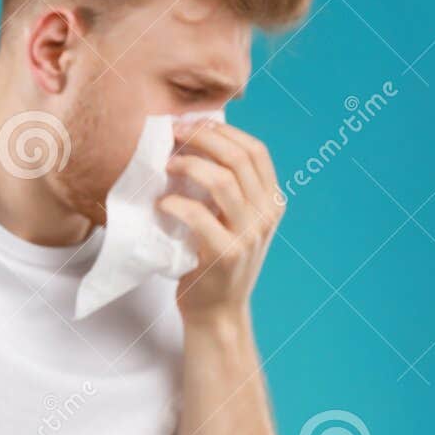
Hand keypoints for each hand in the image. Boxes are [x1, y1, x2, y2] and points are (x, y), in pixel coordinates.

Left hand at [158, 118, 283, 325]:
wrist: (218, 311)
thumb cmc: (215, 259)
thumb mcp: (234, 220)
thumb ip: (228, 189)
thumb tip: (195, 140)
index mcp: (272, 201)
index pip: (255, 150)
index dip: (222, 131)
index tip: (191, 123)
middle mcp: (267, 215)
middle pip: (238, 158)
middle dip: (202, 138)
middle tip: (173, 135)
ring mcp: (249, 235)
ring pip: (222, 181)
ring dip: (189, 166)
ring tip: (167, 167)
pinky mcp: (225, 255)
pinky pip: (199, 216)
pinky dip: (176, 204)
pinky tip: (162, 204)